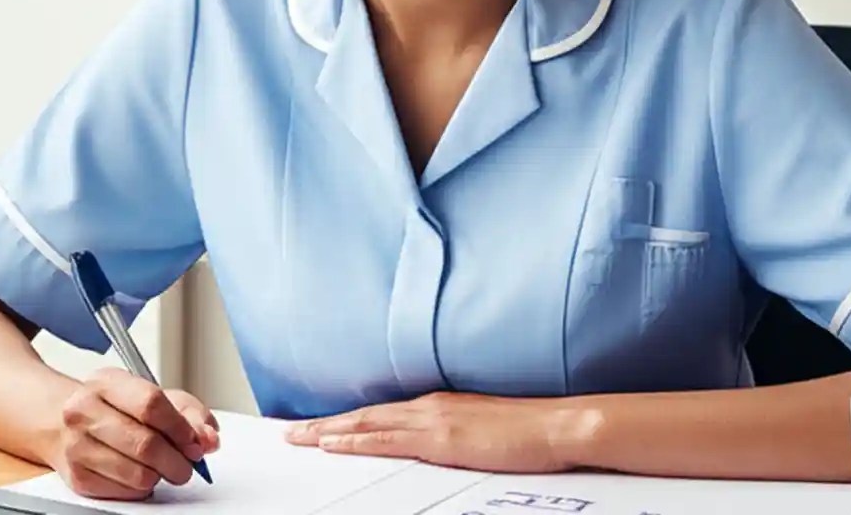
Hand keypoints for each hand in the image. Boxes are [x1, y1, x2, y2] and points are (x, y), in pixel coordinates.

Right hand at [48, 368, 220, 499]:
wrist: (60, 422)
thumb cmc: (113, 407)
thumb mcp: (152, 395)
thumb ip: (188, 413)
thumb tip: (208, 438)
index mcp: (107, 382)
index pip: (151, 404)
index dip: (181, 428)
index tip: (195, 442)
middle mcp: (85, 411)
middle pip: (146, 444)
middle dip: (177, 460)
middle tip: (187, 464)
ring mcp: (76, 445)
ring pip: (138, 474)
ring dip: (161, 476)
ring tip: (163, 468)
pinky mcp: (77, 477)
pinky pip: (124, 492)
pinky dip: (141, 488)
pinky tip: (139, 474)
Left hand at [283, 391, 586, 472]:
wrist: (558, 425)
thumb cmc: (531, 430)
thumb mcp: (484, 430)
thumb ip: (457, 435)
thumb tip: (443, 445)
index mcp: (439, 405)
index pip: (382, 413)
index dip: (348, 420)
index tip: (321, 426)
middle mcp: (430, 406)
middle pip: (365, 415)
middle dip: (326, 423)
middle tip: (291, 431)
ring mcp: (433, 419)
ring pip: (366, 423)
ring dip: (329, 430)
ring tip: (299, 437)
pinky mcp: (440, 438)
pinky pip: (386, 439)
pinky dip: (355, 439)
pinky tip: (333, 444)